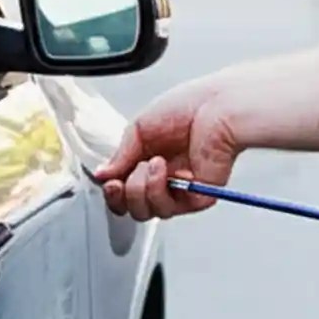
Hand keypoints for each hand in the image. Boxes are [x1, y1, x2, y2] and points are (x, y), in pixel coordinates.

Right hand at [94, 79, 240, 220]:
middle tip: (121, 181)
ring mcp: (180, 189)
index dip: (112, 190)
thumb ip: (120, 155)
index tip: (106, 180)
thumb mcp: (140, 127)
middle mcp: (165, 176)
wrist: (217, 108)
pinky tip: (162, 170)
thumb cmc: (189, 106)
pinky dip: (157, 190)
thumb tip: (102, 175)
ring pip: (147, 212)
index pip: (124, 188)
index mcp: (150, 158)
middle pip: (132, 207)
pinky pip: (168, 209)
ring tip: (151, 164)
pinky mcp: (196, 198)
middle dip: (122, 196)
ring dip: (140, 189)